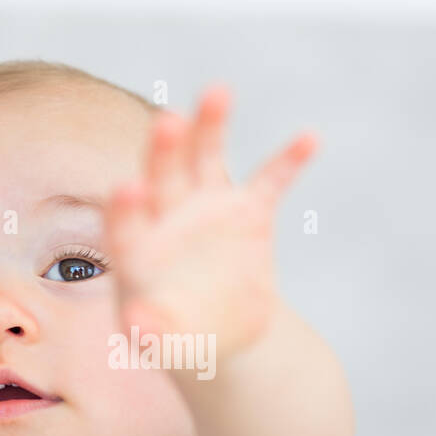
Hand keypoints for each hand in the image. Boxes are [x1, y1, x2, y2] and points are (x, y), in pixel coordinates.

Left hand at [102, 84, 316, 359]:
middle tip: (168, 121)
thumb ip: (150, 331)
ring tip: (217, 92)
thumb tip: (135, 322)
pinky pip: (270, 182)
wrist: (220, 330)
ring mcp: (208, 208)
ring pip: (206, 158)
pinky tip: (309, 138)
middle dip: (164, 149)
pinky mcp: (249, 212)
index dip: (126, 208)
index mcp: (137, 248)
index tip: (127, 190)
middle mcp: (167, 215)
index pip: (125, 223)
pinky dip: (288, 161)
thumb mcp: (165, 343)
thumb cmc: (178, 338)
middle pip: (162, 175)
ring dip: (211, 126)